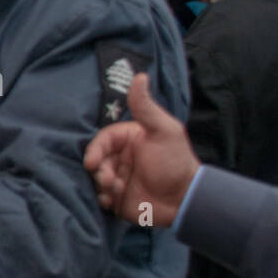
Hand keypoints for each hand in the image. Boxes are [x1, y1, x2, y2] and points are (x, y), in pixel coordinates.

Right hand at [83, 73, 200, 226]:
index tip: (92, 162)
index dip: (95, 150)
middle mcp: (120, 157)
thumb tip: (140, 75)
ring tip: (115, 191)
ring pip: (95, 178)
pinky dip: (101, 198)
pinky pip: (99, 196)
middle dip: (99, 170)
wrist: (185, 199)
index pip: (103, 140)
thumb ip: (146, 106)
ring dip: (100, 185)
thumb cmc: (175, 161)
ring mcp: (117, 177)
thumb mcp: (163, 130)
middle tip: (108, 180)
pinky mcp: (116, 198)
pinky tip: (111, 201)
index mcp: (128, 139)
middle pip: (96, 160)